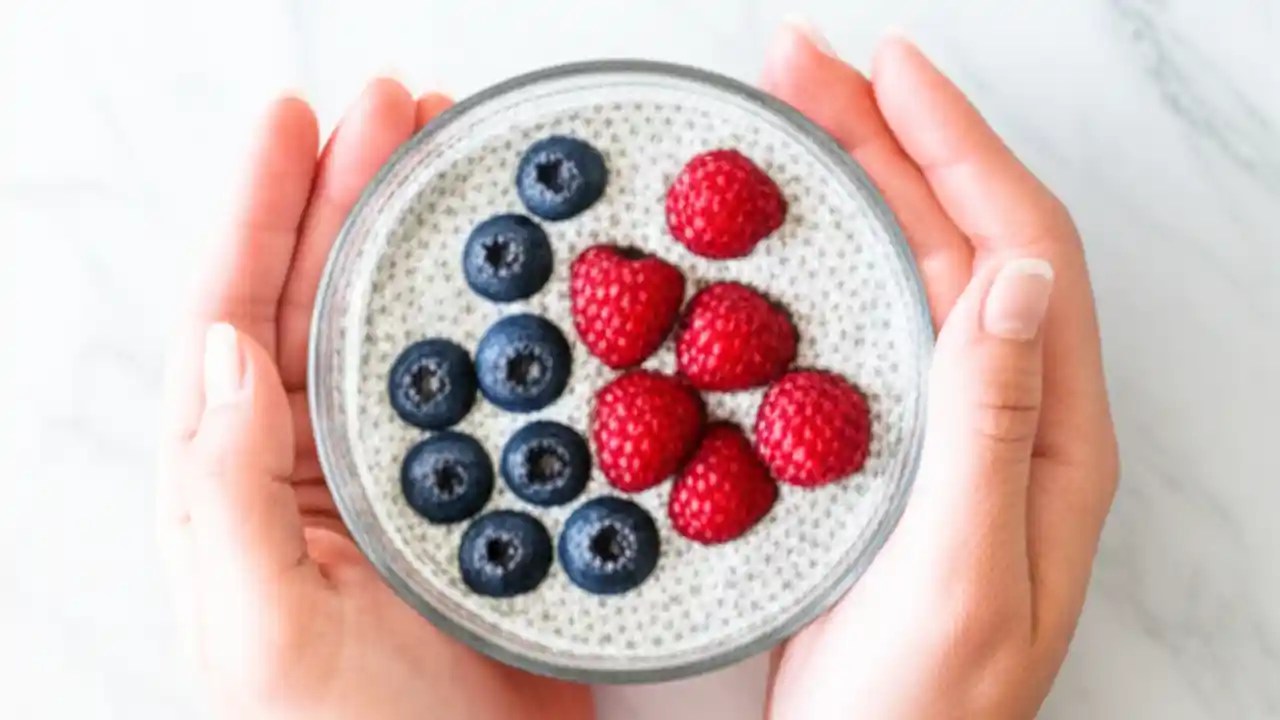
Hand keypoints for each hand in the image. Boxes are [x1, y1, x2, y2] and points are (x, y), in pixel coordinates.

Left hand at [156, 80, 592, 719]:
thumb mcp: (260, 633)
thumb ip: (226, 494)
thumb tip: (227, 346)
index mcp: (243, 485)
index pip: (234, 320)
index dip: (259, 212)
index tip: (293, 123)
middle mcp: (317, 466)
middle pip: (324, 298)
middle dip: (351, 194)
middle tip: (397, 107)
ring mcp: (404, 478)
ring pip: (407, 331)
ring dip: (426, 241)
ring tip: (456, 160)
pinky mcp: (482, 499)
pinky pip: (489, 388)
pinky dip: (505, 325)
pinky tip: (531, 283)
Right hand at [760, 25, 1118, 718]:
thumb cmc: (917, 710)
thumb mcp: (961, 573)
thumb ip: (990, 427)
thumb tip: (1015, 277)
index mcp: (1048, 434)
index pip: (1020, 252)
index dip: (960, 150)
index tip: (892, 71)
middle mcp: (1002, 417)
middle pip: (954, 242)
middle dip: (886, 143)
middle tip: (804, 69)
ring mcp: (935, 432)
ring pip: (901, 278)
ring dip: (849, 191)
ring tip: (786, 122)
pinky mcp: (872, 456)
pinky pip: (852, 334)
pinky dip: (815, 268)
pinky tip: (774, 242)